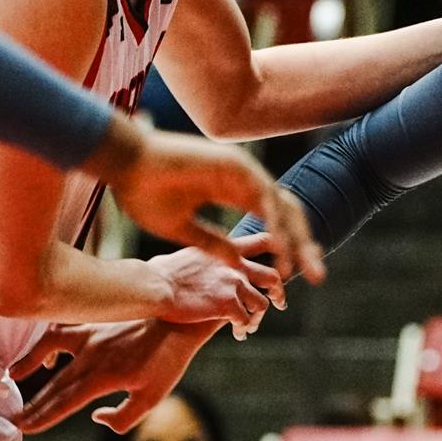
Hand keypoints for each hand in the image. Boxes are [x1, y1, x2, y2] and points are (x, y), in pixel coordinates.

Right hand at [13, 319, 212, 433]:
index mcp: (102, 377)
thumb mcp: (153, 396)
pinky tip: (47, 354)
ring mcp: (89, 333)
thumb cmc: (167, 359)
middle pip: (54, 384)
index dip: (43, 417)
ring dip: (30, 363)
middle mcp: (90, 355)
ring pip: (49, 347)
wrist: (178, 317)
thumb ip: (124, 417)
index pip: (65, 402)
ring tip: (13, 376)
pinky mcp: (93, 319)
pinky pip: (63, 328)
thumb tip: (97, 418)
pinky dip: (49, 340)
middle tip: (14, 418)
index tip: (25, 427)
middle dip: (33, 404)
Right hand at [83, 118, 324, 286]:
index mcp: (229, 190)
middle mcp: (241, 179)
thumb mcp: (181, 229)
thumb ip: (211, 243)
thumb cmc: (143, 192)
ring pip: (282, 205)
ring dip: (296, 238)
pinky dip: (276, 223)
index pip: (270, 219)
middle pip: (285, 213)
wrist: (123, 166)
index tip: (294, 274)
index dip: (287, 245)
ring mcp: (241, 170)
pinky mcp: (235, 164)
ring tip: (304, 268)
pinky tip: (282, 248)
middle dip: (303, 245)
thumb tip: (237, 262)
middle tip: (318, 276)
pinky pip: (266, 197)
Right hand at [149, 236, 285, 330]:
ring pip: (262, 303)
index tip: (283, 261)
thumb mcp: (188, 253)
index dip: (280, 249)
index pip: (263, 240)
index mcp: (226, 248)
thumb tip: (196, 261)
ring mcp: (234, 284)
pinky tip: (237, 333)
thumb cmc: (161, 272)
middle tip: (279, 302)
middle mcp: (235, 264)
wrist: (155, 286)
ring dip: (257, 317)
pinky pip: (245, 320)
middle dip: (279, 291)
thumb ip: (203, 256)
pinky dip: (243, 328)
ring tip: (249, 326)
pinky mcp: (228, 305)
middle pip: (272, 276)